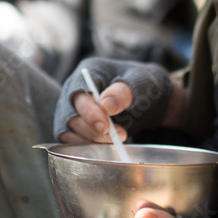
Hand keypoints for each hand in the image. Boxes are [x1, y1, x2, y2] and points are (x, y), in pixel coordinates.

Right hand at [53, 58, 173, 142]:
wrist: (147, 97)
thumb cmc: (143, 84)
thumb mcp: (140, 82)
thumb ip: (123, 92)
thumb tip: (105, 105)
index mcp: (90, 71)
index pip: (79, 94)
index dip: (89, 112)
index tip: (106, 127)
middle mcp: (76, 89)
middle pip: (71, 115)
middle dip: (93, 130)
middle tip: (119, 136)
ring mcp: (74, 107)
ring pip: (70, 130)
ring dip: (91, 140)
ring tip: (117, 140)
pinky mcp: (77, 124)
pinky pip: (73, 140)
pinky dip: (87, 146)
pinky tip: (106, 145)